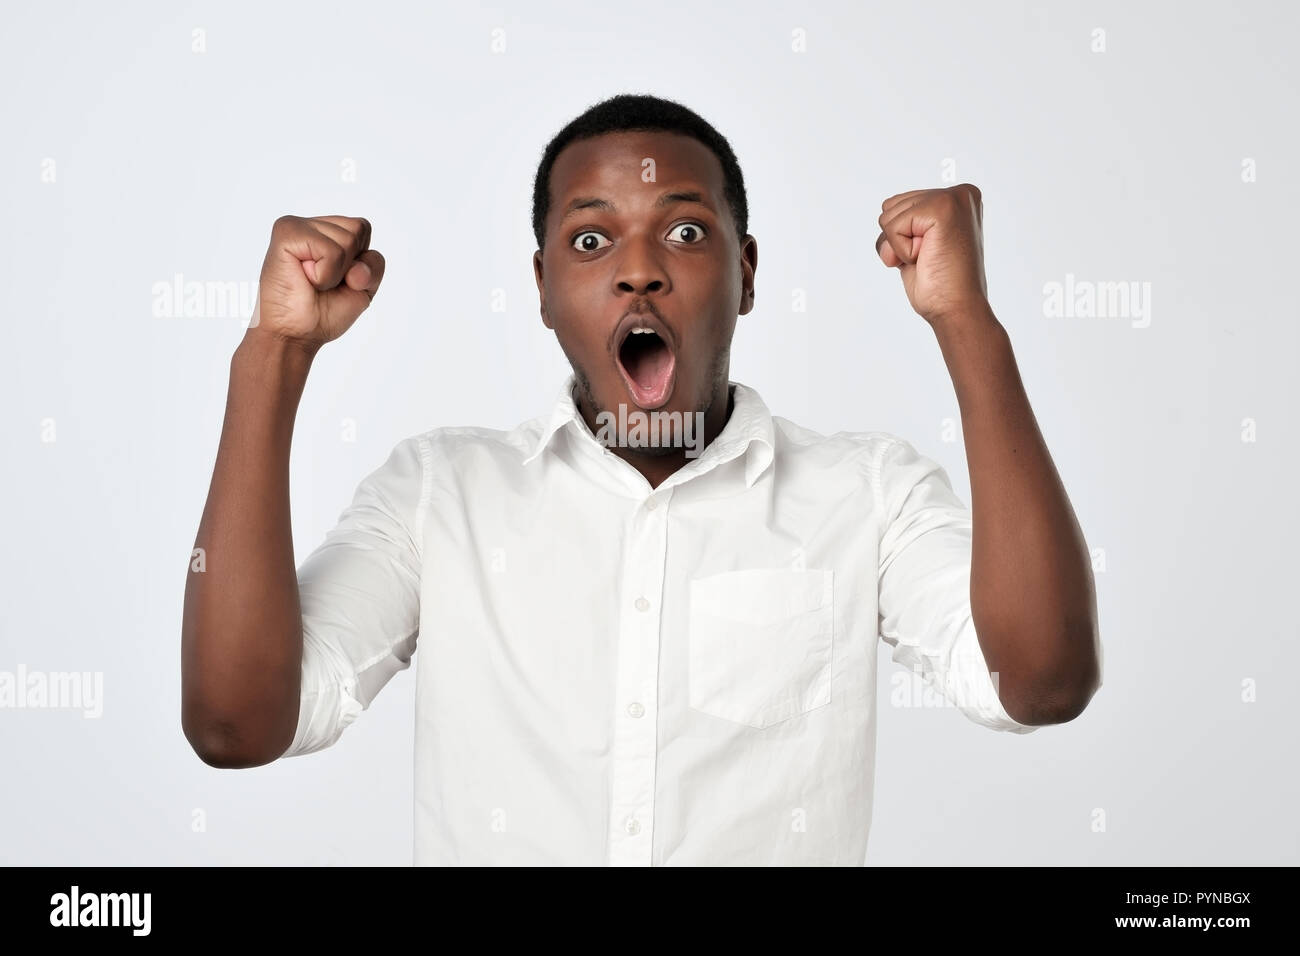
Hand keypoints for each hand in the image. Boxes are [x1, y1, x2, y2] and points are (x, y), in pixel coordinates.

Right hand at [249, 215, 384, 351]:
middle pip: (359, 229)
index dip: (361, 262)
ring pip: (348, 240)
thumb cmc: (323, 312)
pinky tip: (305, 279)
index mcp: (327, 232)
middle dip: (350, 266)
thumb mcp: (363, 289)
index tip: (338, 279)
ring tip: (312, 281)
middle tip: (322, 283)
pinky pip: (330, 250)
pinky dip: (325, 274)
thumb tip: (358, 266)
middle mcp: (311, 224)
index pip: (363, 228)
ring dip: (335, 273)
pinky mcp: (286, 232)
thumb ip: (374, 266)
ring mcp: (297, 226)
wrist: (295, 334)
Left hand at [875, 184, 988, 326]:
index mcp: (957, 199)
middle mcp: (959, 194)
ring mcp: (952, 198)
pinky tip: (926, 258)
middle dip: (897, 240)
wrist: (956, 309)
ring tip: (928, 258)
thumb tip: (886, 208)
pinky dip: (901, 250)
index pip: (900, 204)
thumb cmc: (939, 284)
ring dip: (900, 246)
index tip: (930, 254)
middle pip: (891, 206)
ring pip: (889, 215)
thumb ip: (907, 222)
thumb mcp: (917, 244)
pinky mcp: (942, 208)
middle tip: (927, 259)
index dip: (901, 237)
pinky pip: (893, 226)